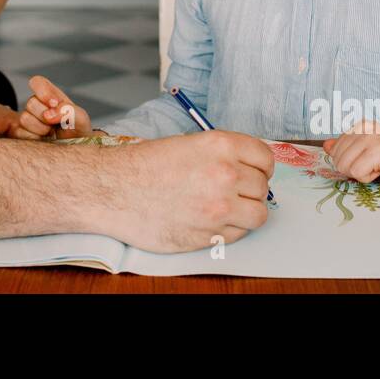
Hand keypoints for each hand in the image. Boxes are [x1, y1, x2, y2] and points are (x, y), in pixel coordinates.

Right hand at [14, 75, 92, 139]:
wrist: (75, 150)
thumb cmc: (78, 131)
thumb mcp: (81, 118)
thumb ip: (68, 110)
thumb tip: (48, 114)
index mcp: (51, 96)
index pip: (37, 82)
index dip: (43, 92)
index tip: (54, 103)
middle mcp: (38, 105)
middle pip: (31, 102)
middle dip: (45, 115)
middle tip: (55, 124)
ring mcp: (29, 120)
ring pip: (24, 118)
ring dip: (41, 128)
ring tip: (50, 133)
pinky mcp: (22, 134)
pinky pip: (21, 132)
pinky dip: (34, 138)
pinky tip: (43, 140)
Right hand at [104, 131, 273, 252]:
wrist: (114, 190)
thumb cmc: (144, 166)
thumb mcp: (188, 144)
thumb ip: (221, 155)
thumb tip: (247, 168)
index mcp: (221, 146)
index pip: (265, 158)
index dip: (261, 166)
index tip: (255, 171)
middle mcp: (225, 175)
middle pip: (262, 187)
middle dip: (251, 189)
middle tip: (234, 191)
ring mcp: (219, 208)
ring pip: (258, 215)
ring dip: (247, 212)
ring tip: (228, 209)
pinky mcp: (210, 235)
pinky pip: (238, 234)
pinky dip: (230, 230)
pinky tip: (210, 220)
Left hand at [322, 120, 379, 188]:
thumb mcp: (372, 151)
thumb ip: (349, 148)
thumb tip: (326, 146)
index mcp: (360, 126)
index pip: (334, 152)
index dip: (352, 164)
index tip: (373, 160)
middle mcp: (362, 127)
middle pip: (337, 160)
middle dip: (355, 170)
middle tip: (379, 165)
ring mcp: (369, 137)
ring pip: (343, 167)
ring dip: (363, 174)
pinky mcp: (377, 151)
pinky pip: (356, 173)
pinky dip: (370, 178)